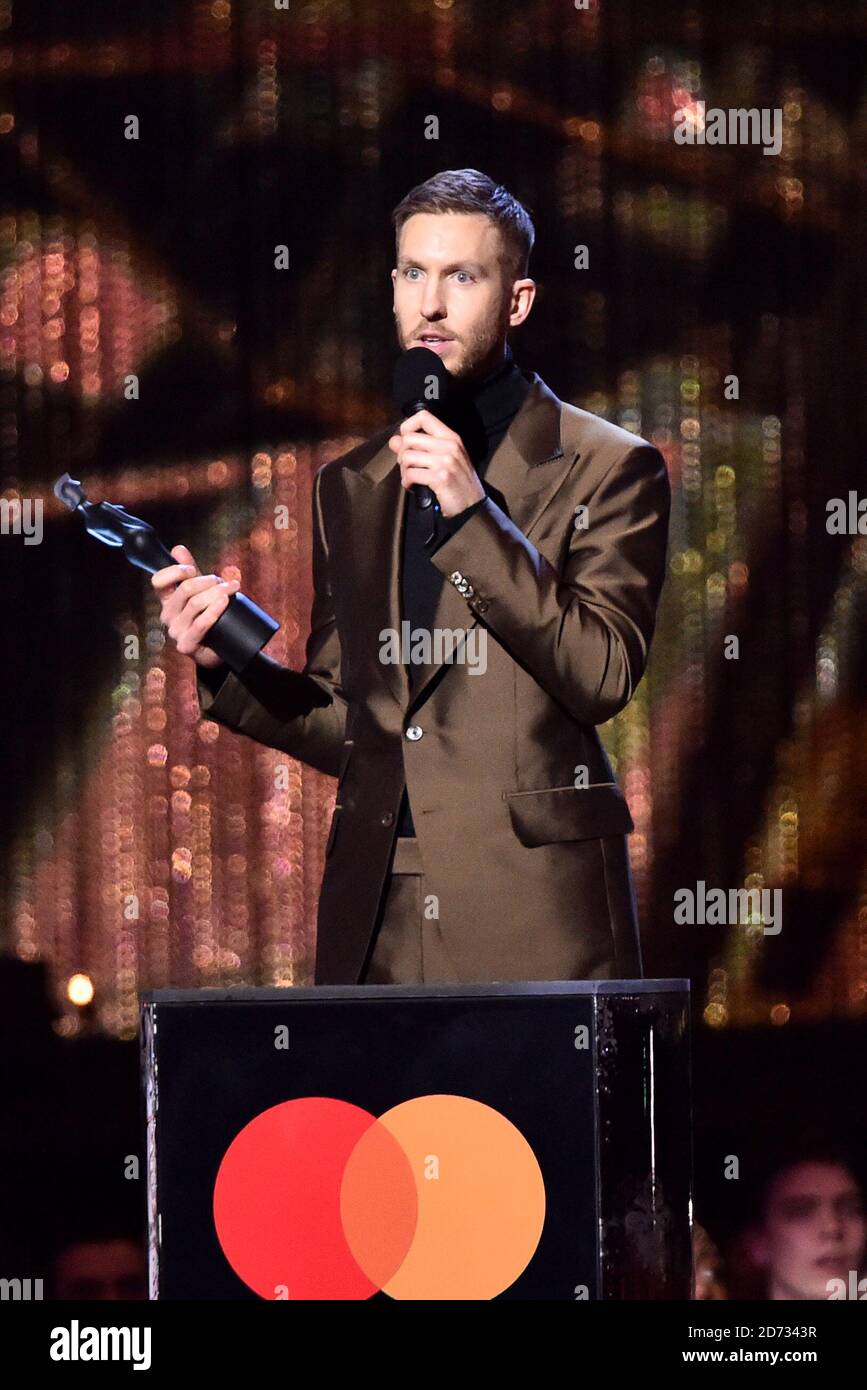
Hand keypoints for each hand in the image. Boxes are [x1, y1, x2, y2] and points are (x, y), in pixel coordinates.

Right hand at [151, 544, 239, 667]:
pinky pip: (200, 624)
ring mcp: (175, 631)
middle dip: (208, 581)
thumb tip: (178, 549)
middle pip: (185, 589)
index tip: (192, 569)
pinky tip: (224, 602)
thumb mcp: (201, 590)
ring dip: (217, 593)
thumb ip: (190, 570)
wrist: (220, 647)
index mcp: (167, 600)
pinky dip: (214, 611)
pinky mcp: (186, 645)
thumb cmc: (209, 616)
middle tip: (224, 582)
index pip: (158, 581)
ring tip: (231, 589)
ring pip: (196, 604)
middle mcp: (167, 615)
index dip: (175, 571)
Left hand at [388, 409, 484, 517]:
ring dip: (404, 471)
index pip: (424, 416)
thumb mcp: (444, 459)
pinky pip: (411, 474)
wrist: (472, 506)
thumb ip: (419, 447)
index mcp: (451, 437)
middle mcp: (449, 446)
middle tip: (408, 466)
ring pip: (407, 457)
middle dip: (402, 454)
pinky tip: (413, 486)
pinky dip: (407, 482)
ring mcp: (445, 461)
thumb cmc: (458, 483)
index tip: (405, 440)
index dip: (408, 426)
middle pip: (409, 439)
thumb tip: (394, 440)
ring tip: (411, 478)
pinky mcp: (440, 478)